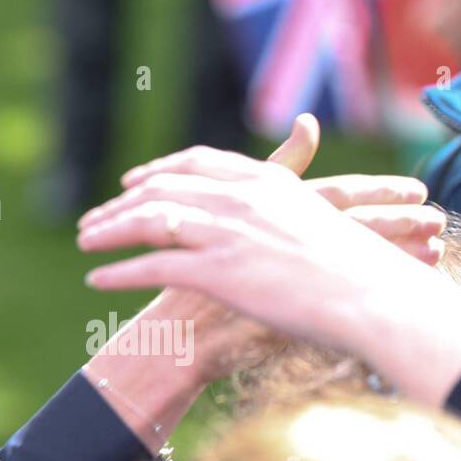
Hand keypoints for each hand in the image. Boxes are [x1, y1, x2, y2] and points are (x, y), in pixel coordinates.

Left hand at [76, 139, 460, 405]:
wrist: (376, 297)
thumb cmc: (356, 267)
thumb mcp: (317, 217)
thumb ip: (280, 205)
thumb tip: (261, 213)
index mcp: (263, 179)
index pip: (194, 163)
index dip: (157, 171)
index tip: (130, 183)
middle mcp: (239, 197)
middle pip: (161, 190)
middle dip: (119, 204)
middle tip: (90, 219)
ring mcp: (227, 232)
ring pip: (148, 222)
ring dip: (108, 231)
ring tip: (84, 241)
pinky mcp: (219, 272)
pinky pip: (153, 268)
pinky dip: (119, 272)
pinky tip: (96, 280)